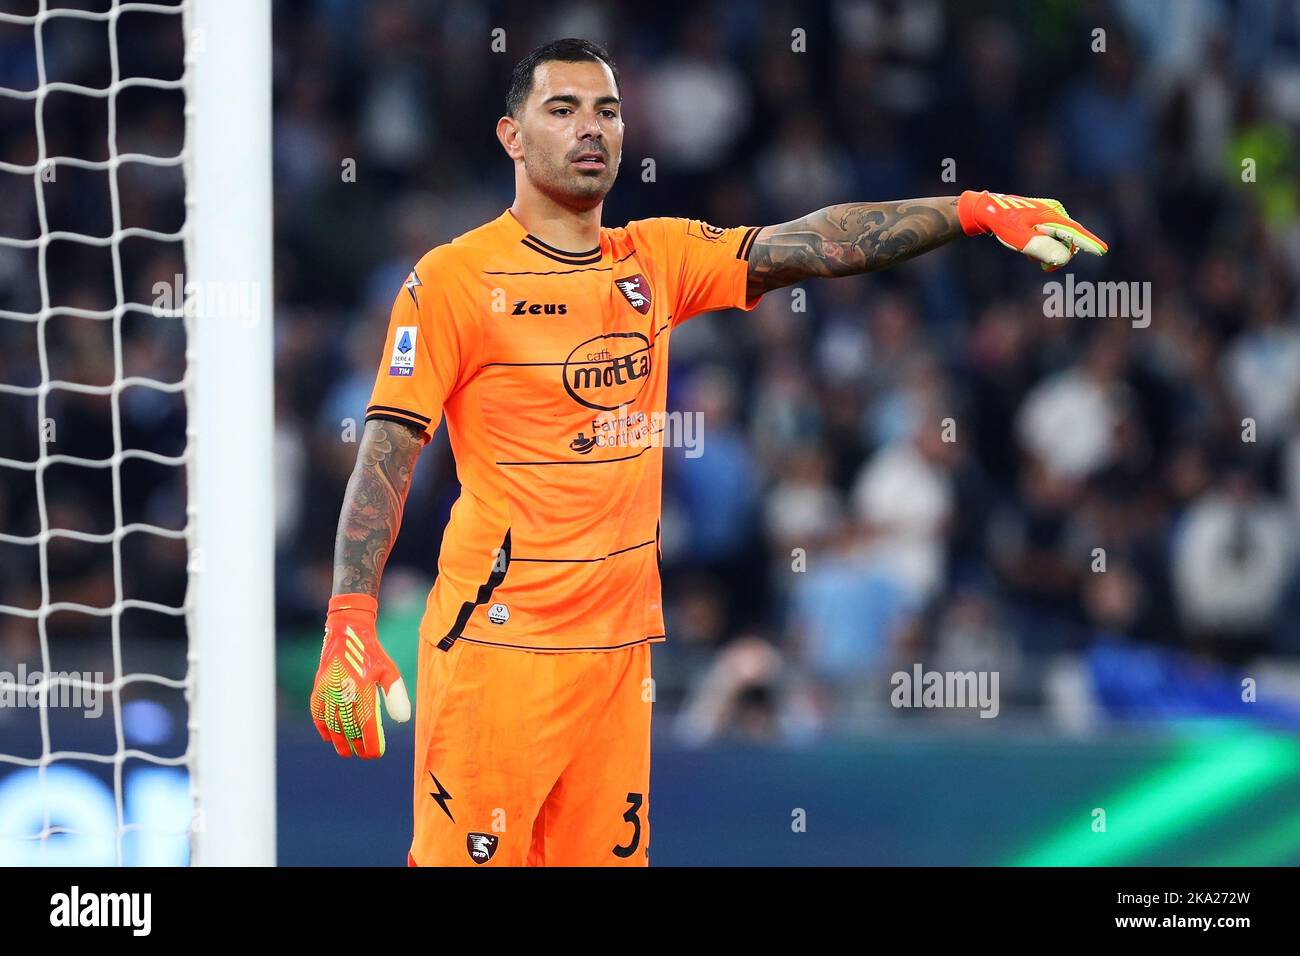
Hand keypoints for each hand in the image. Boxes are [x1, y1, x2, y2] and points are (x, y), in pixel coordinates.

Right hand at [310, 593, 410, 757]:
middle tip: (363, 755)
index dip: (371, 743)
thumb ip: (396, 695)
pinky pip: (318, 714)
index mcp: (363, 689)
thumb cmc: (372, 654)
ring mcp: (328, 691)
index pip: (366, 725)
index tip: (376, 754)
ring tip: (347, 752)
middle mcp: (343, 692)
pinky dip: (323, 727)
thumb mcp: (389, 671)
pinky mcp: (318, 689)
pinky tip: (329, 738)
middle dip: (356, 746)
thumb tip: (401, 720)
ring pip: (332, 725)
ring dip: (339, 741)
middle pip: (349, 729)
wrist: (347, 633)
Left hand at [958, 190, 1107, 270]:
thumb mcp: (1020, 239)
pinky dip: (1044, 246)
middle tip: (1044, 268)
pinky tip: (1028, 251)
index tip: (1103, 251)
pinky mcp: (1043, 217)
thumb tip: (1064, 258)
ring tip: (1030, 257)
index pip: (1075, 233)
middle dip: (1059, 255)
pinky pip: (1052, 235)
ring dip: (1049, 252)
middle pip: (1069, 239)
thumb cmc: (1003, 223)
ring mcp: (1050, 213)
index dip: (1089, 243)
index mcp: (1053, 216)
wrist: (987, 210)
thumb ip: (1042, 248)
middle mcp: (1056, 212)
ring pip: (1059, 239)